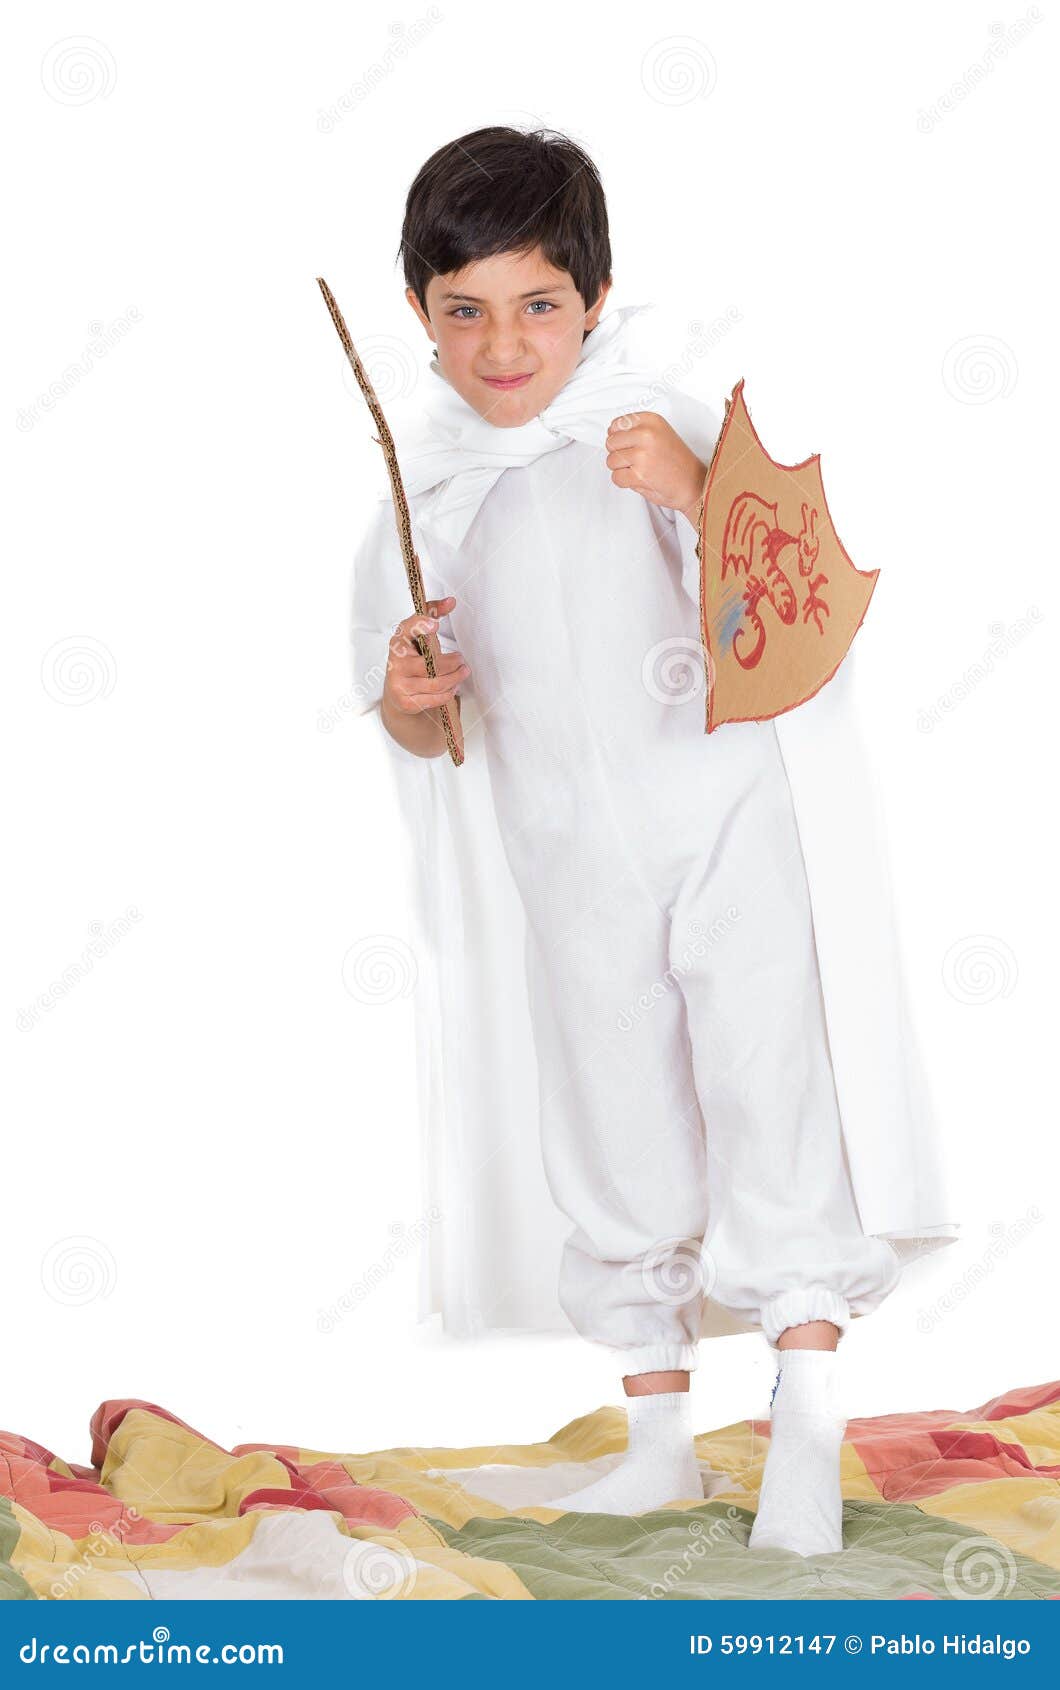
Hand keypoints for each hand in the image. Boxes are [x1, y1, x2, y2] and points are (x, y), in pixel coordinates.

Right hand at [383, 596, 469, 716]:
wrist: (395, 690)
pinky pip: (435, 698)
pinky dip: (448, 693)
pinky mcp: (406, 702)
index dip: (420, 626)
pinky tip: (453, 687)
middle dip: (452, 662)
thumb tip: (451, 601)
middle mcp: (395, 662)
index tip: (434, 624)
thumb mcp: (417, 635)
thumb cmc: (411, 658)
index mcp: (398, 642)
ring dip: (456, 678)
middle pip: (431, 663)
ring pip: (437, 683)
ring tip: (463, 672)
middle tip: (461, 660)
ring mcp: (399, 684)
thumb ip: (432, 613)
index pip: (407, 630)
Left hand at [605, 412, 706, 528]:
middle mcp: (646, 434)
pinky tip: (641, 479)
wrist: (695, 484)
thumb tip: (610, 432)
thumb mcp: (660, 433)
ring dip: (622, 469)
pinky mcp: (640, 474)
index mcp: (651, 420)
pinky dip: (625, 482)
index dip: (618, 438)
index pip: (616, 424)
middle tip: (636, 461)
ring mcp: (643, 454)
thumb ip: (636, 429)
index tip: (629, 446)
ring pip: (611, 461)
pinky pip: (616, 478)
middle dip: (618, 455)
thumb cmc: (677, 461)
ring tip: (641, 470)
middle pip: (610, 443)